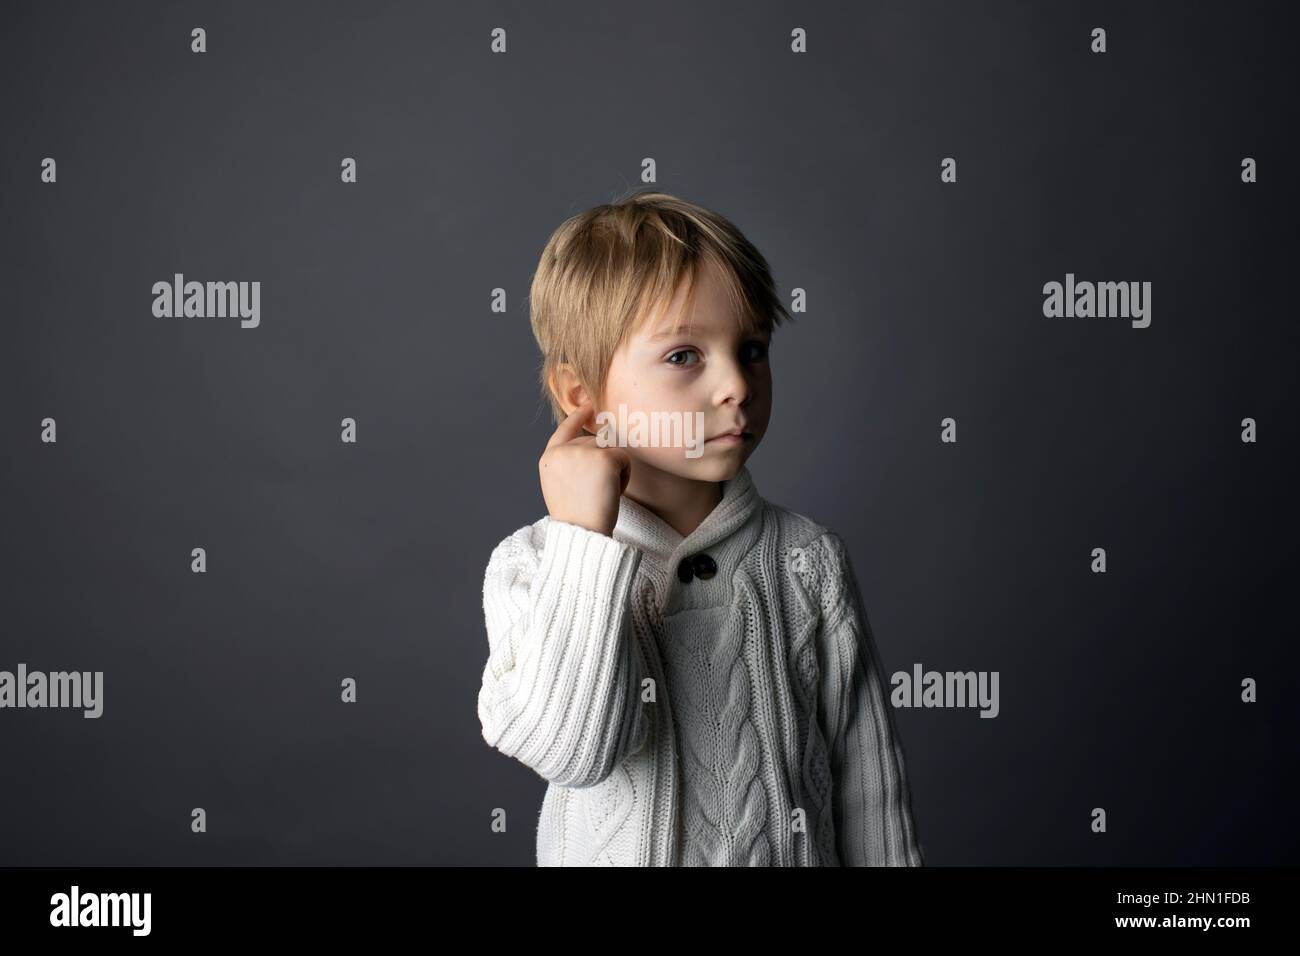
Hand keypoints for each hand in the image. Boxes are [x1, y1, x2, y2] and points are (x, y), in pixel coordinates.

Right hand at [538, 398, 631, 536]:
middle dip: (603, 463)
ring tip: (601, 493)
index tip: (588, 405)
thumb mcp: (560, 485)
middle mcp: (563, 451)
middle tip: (595, 492)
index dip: (578, 416)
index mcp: (549, 459)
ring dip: (614, 471)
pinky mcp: (604, 457)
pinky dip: (624, 477)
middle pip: (595, 442)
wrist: (582, 533)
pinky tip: (612, 492)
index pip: (564, 429)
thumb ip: (569, 463)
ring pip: (611, 449)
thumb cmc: (576, 518)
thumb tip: (594, 442)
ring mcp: (582, 451)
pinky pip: (624, 458)